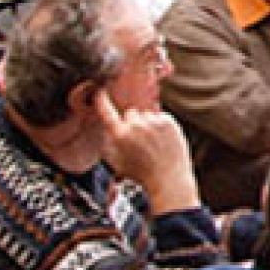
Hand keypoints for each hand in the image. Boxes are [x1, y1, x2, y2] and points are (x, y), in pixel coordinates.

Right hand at [97, 94, 198, 214]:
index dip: (102, 100)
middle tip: (138, 139)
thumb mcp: (115, 160)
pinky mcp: (169, 121)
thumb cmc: (140, 172)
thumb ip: (109, 141)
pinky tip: (161, 140)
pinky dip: (159, 124)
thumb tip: (108, 126)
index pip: (106, 111)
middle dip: (132, 122)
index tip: (100, 91)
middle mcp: (136, 125)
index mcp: (119, 135)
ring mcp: (153, 122)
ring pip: (146, 114)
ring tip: (152, 142)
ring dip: (146, 123)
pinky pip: (160, 116)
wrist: (168, 178)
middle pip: (130, 113)